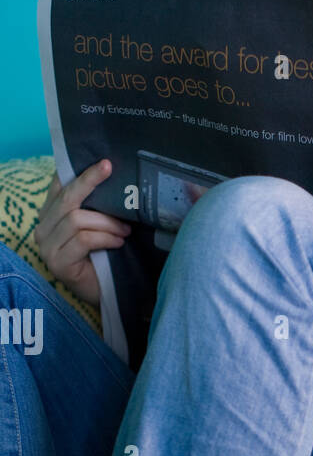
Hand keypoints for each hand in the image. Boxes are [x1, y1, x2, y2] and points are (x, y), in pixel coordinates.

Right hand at [34, 159, 131, 307]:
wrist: (107, 293)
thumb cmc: (105, 255)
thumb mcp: (98, 224)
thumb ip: (95, 204)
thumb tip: (112, 172)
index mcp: (50, 214)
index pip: (59, 185)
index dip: (80, 173)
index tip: (104, 163)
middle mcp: (43, 228)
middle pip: (67, 199)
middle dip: (91, 183)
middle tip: (111, 171)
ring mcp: (47, 247)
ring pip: (76, 220)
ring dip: (107, 222)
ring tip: (125, 229)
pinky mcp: (57, 263)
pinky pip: (83, 240)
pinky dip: (105, 238)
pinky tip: (118, 241)